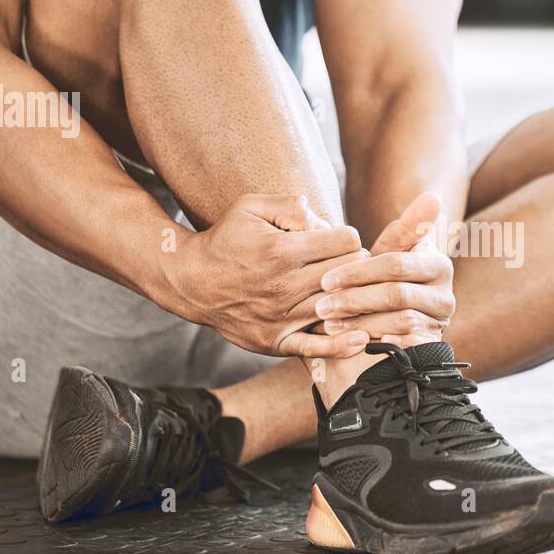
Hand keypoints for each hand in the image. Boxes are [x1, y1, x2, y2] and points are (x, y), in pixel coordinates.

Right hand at [162, 194, 372, 357]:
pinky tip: (361, 335)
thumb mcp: (251, 207)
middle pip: (348, 273)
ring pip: (341, 308)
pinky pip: (318, 348)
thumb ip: (290, 205)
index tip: (339, 240)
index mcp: (281, 250)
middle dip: (353, 265)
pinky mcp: (276, 341)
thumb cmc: (227, 240)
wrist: (192, 282)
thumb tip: (321, 219)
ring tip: (352, 290)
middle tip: (348, 264)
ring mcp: (280, 317)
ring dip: (353, 298)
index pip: (346, 241)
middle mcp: (283, 286)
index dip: (347, 237)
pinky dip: (344, 344)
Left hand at [317, 192, 454, 346]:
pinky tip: (354, 343)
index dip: (358, 272)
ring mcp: (440, 324)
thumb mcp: (390, 256)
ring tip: (329, 324)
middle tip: (321, 305)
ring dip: (360, 322)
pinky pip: (405, 346)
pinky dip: (379, 343)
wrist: (390, 331)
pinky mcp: (431, 349)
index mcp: (438, 265)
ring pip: (399, 320)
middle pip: (396, 294)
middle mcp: (446, 295)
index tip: (325, 280)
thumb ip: (406, 228)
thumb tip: (433, 195)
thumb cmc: (384, 286)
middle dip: (355, 298)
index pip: (396, 264)